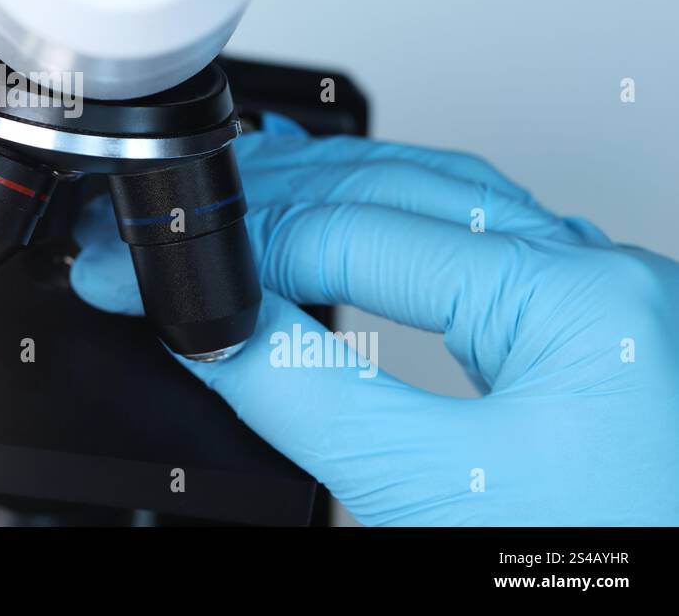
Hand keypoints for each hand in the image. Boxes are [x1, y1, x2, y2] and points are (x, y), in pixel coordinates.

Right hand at [71, 115, 678, 524]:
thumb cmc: (603, 576)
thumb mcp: (433, 495)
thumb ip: (309, 397)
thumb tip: (212, 331)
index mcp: (574, 298)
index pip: (358, 233)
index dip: (240, 249)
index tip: (159, 273)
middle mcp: (597, 277)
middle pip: (399, 187)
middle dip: (276, 198)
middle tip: (186, 223)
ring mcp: (598, 302)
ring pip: (441, 200)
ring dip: (331, 196)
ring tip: (248, 208)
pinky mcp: (586, 335)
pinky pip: (476, 243)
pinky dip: (390, 229)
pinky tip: (348, 235)